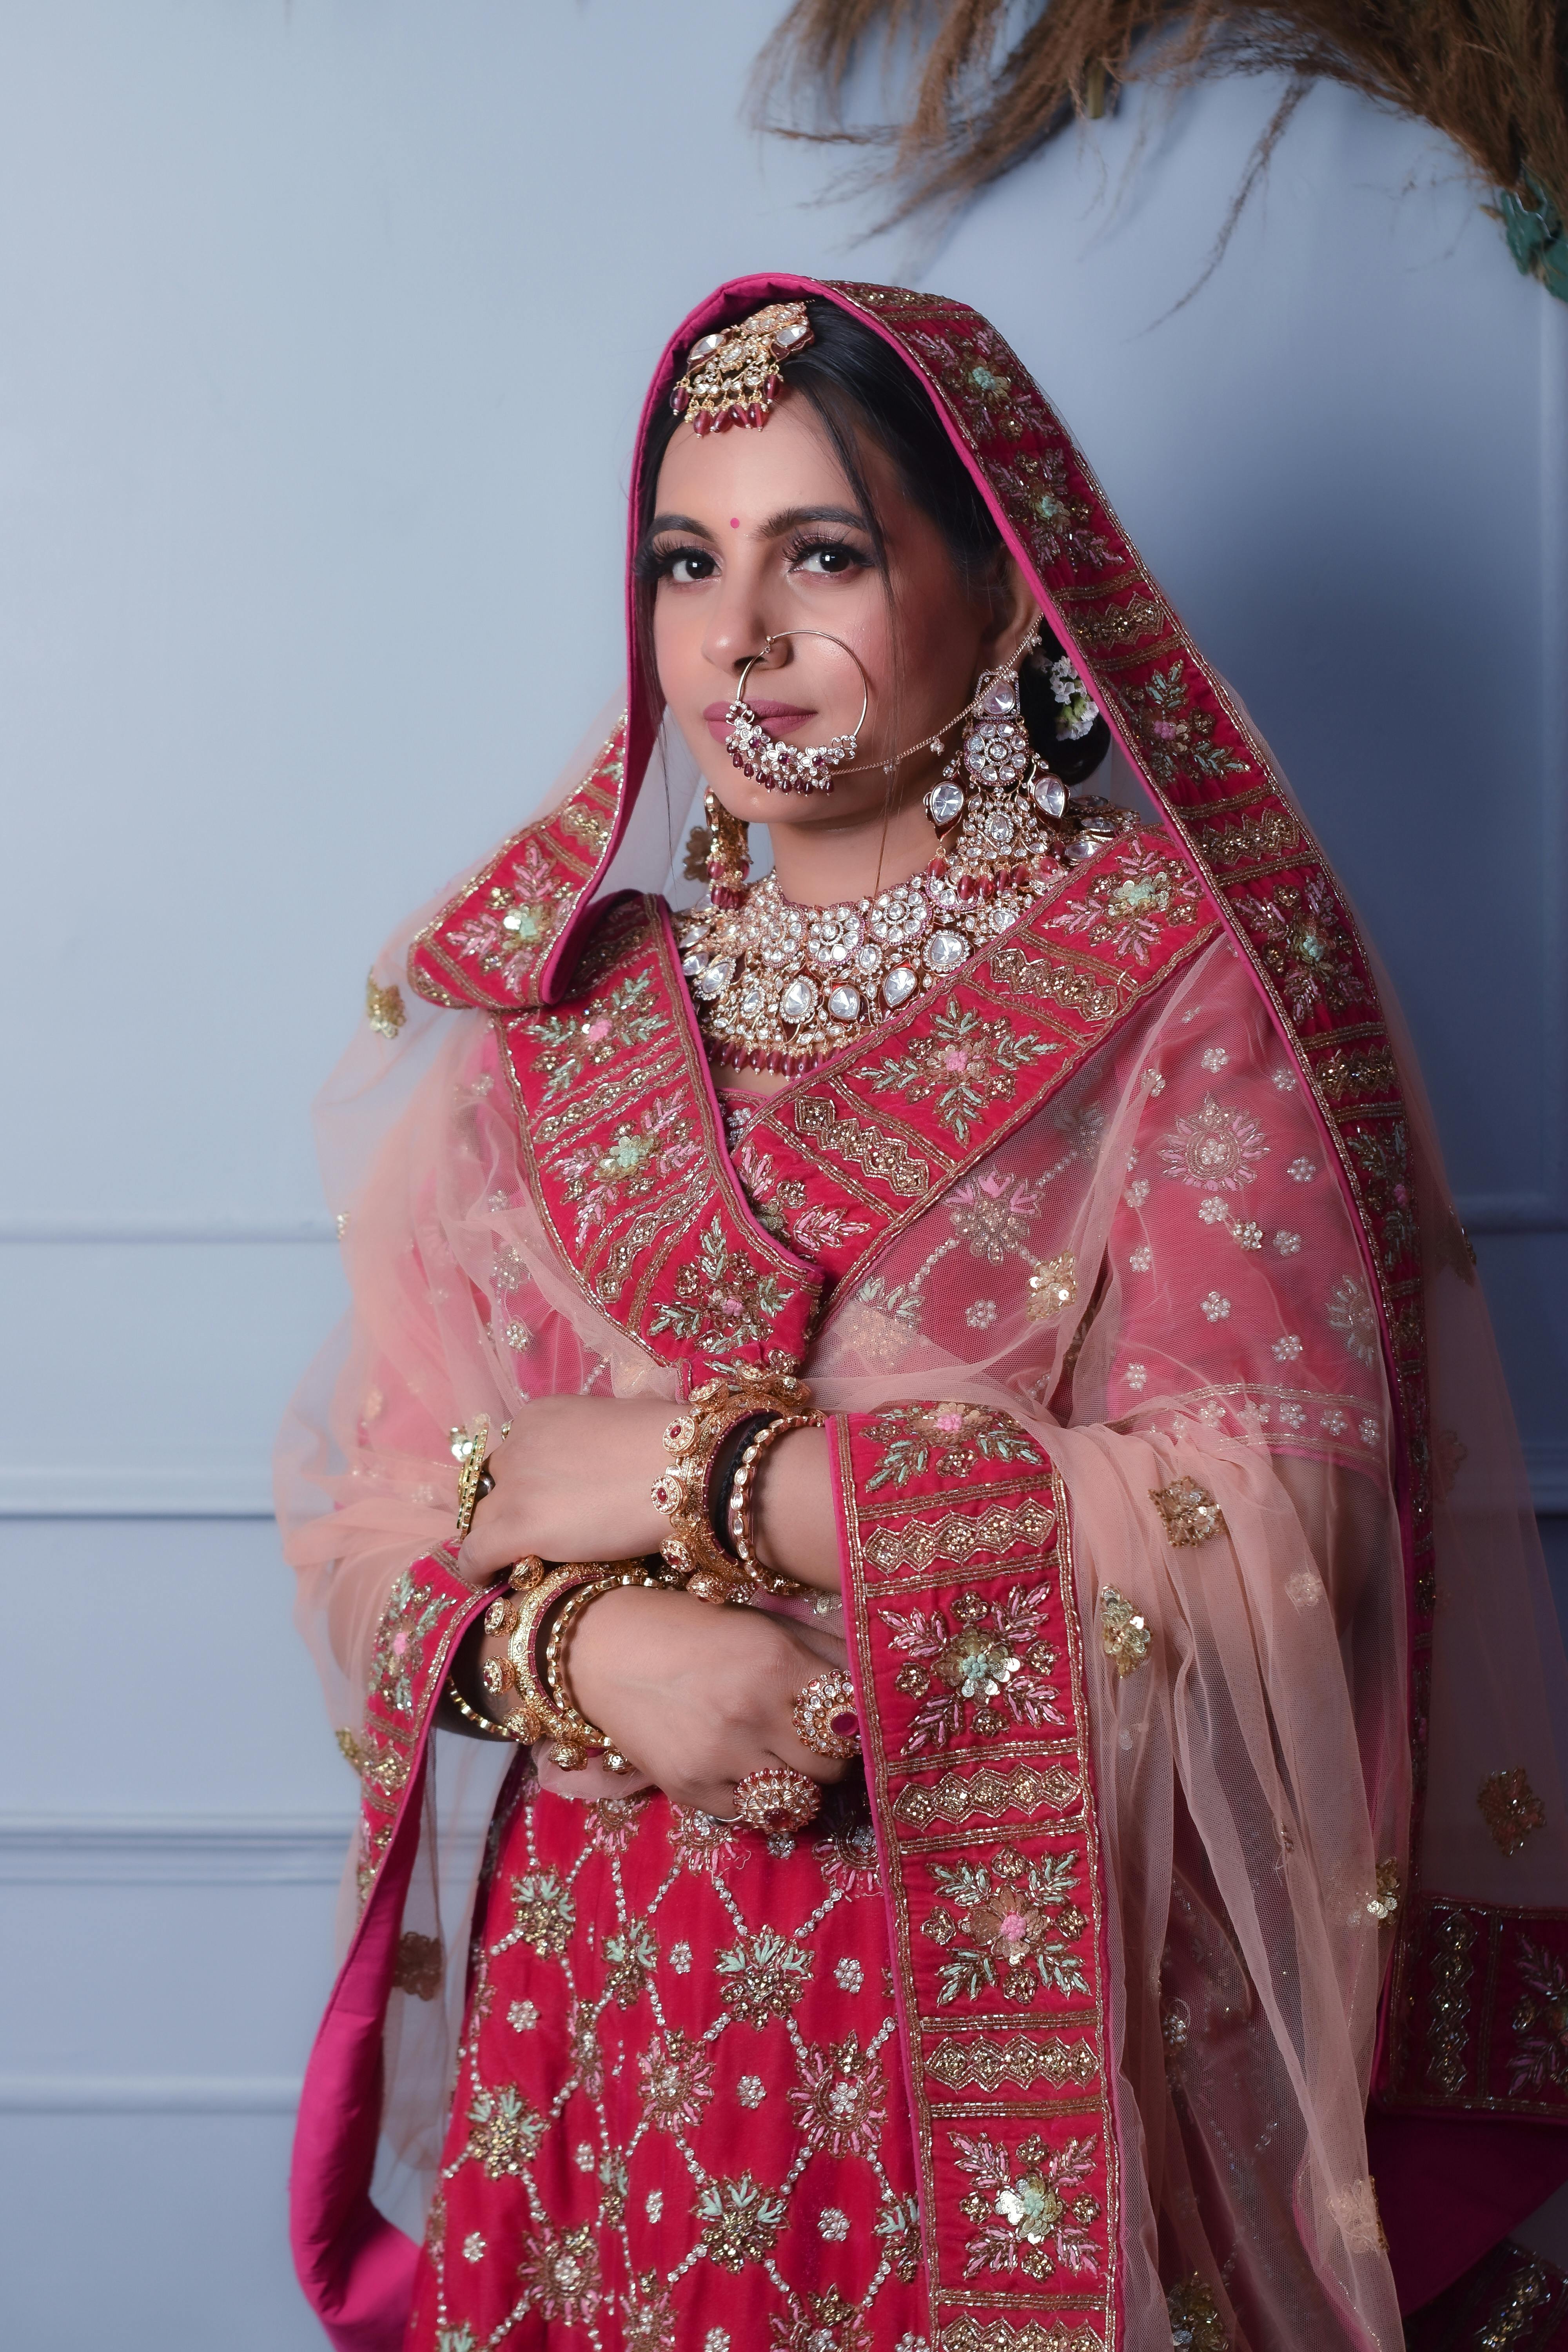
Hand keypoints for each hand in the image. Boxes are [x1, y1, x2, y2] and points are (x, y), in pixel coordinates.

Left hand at [454, 1396, 842, 1595]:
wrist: (686, 1472)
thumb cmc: (673, 1443)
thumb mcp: (626, 1421)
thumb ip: (602, 1435)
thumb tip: (616, 1442)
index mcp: (543, 1414)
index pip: (515, 1452)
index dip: (527, 1481)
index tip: (543, 1502)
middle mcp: (519, 1443)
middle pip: (496, 1484)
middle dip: (513, 1507)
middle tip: (538, 1533)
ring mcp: (514, 1485)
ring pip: (483, 1520)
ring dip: (497, 1539)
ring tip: (515, 1563)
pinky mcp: (515, 1527)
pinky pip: (475, 1553)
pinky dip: (477, 1569)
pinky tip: (486, 1581)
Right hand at [557, 1583, 852, 1816]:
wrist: (604, 1649)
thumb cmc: (697, 1630)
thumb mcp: (767, 1625)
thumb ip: (826, 1654)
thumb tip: (876, 1684)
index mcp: (775, 1663)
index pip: (851, 1720)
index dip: (854, 1723)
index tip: (844, 1718)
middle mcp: (749, 1713)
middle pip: (830, 1769)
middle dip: (830, 1757)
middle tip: (814, 1742)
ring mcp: (716, 1756)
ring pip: (797, 1801)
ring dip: (798, 1785)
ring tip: (781, 1759)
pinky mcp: (688, 1788)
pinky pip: (751, 1816)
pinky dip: (757, 1800)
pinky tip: (743, 1770)